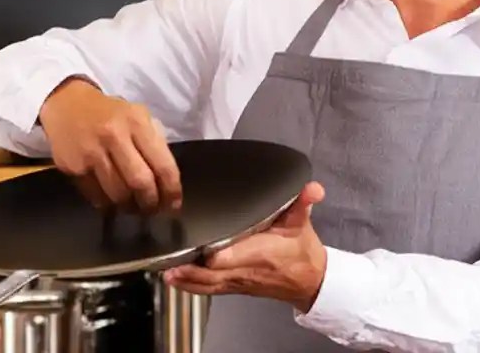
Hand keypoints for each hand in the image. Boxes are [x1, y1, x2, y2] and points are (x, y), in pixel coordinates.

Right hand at [38, 77, 181, 213]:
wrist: (67, 105)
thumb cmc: (110, 114)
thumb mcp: (138, 116)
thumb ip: (154, 143)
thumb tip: (168, 182)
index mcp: (137, 122)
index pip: (162, 165)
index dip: (171, 190)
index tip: (174, 204)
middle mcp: (114, 136)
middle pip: (140, 183)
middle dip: (150, 203)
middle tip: (153, 210)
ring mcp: (92, 152)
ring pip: (118, 194)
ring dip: (129, 207)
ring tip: (134, 207)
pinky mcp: (73, 167)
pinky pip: (96, 196)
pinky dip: (108, 204)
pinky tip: (113, 200)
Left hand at [163, 182, 327, 312]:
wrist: (308, 281)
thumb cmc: (301, 251)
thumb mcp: (302, 222)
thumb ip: (303, 202)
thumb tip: (312, 188)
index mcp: (262, 252)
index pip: (236, 257)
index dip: (218, 256)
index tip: (203, 250)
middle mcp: (246, 269)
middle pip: (214, 273)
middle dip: (192, 269)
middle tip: (169, 262)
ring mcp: (238, 281)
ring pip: (207, 284)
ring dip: (187, 279)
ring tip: (167, 272)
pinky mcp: (233, 288)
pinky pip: (208, 290)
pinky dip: (190, 287)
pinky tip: (174, 280)